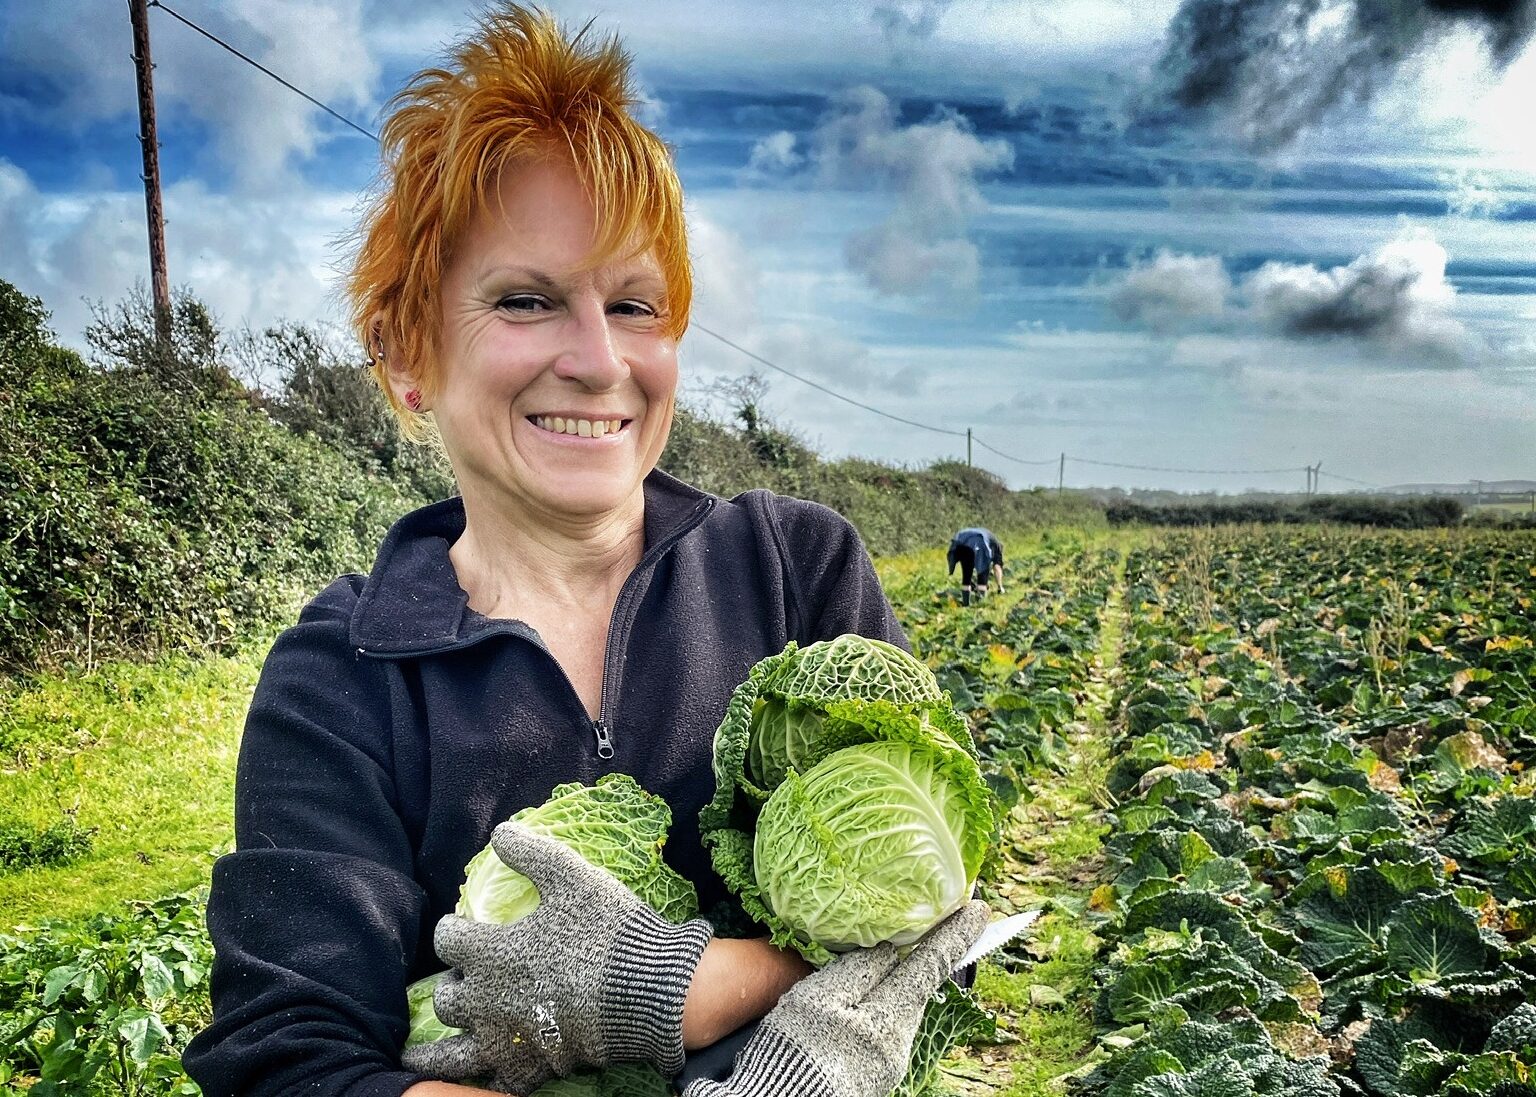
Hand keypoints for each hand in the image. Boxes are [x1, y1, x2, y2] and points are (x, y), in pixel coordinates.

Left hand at [402, 825, 712, 1092]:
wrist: (652, 989)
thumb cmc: (608, 931)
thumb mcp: (571, 878)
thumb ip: (531, 853)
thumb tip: (499, 833)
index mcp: (492, 953)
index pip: (447, 940)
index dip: (450, 929)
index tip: (458, 926)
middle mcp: (490, 1000)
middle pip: (447, 997)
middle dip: (450, 984)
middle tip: (464, 978)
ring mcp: (512, 1038)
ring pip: (456, 1052)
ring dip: (432, 1054)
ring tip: (412, 1059)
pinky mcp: (537, 1064)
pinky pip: (498, 1079)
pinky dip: (485, 1076)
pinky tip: (481, 1074)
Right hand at [682, 901, 988, 1096]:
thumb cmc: (795, 1047)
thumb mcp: (821, 996)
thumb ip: (859, 968)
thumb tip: (890, 948)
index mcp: (888, 1018)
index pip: (931, 965)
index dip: (955, 935)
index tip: (979, 910)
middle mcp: (898, 1041)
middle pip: (919, 986)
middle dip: (933, 957)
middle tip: (952, 922)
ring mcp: (888, 1059)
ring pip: (900, 1005)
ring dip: (905, 980)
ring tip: (903, 953)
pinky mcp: (875, 1070)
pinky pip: (886, 1024)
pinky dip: (886, 1002)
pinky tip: (872, 995)